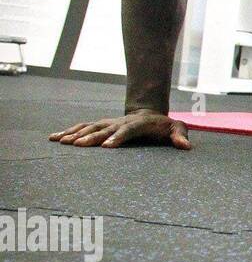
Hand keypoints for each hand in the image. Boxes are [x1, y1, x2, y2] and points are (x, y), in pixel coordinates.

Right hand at [48, 110, 191, 149]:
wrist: (150, 114)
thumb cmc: (164, 126)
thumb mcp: (177, 128)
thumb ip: (180, 136)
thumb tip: (186, 146)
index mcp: (138, 124)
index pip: (127, 131)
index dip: (117, 138)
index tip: (107, 147)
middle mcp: (120, 122)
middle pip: (104, 129)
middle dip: (90, 137)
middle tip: (76, 145)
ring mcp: (109, 123)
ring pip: (90, 127)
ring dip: (75, 133)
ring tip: (60, 141)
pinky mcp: (101, 126)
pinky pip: (83, 128)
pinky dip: (68, 131)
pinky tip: (54, 138)